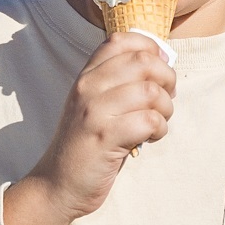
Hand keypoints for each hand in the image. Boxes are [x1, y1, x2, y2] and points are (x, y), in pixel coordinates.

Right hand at [25, 33, 176, 221]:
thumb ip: (119, 83)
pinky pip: (149, 120)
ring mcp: (94, 111)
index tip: (157, 71)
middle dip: (167, 80)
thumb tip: (163, 63)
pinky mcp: (105, 137)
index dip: (150, 49)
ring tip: (156, 122)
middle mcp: (88, 87)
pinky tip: (149, 138)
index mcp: (86, 76)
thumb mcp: (95, 105)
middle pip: (144, 61)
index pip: (121, 40)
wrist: (57, 184)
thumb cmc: (87, 144)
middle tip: (163, 100)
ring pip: (151, 92)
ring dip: (165, 108)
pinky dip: (159, 129)